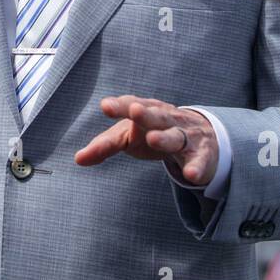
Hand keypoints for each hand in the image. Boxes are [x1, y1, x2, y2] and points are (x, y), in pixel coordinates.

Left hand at [74, 95, 218, 186]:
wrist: (200, 135)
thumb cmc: (152, 133)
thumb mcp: (127, 136)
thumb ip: (104, 146)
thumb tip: (78, 159)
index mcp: (146, 110)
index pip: (131, 105)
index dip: (119, 106)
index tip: (105, 106)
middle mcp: (166, 118)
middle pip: (155, 115)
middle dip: (145, 113)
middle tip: (133, 110)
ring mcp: (185, 135)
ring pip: (175, 136)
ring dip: (165, 137)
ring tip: (153, 139)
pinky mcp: (201, 155)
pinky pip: (199, 160)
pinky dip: (196, 166)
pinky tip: (191, 175)